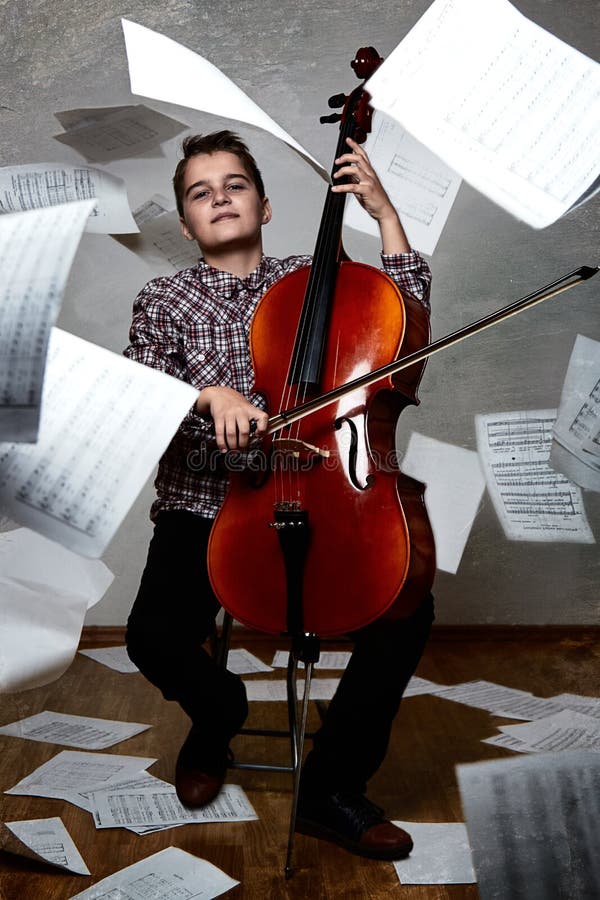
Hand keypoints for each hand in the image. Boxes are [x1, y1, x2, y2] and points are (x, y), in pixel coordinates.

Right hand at [195, 386, 267, 451]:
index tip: (258, 435)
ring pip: (231, 434)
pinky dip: (222, 443)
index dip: (262, 429)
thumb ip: (254, 421)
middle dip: (243, 444)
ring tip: (233, 449)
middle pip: (244, 431)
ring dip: (232, 445)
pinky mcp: (219, 416)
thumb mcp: (248, 408)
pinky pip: (220, 433)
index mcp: (251, 410)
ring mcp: (229, 414)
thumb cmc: (236, 404)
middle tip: (242, 448)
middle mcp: (241, 411)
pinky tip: (224, 448)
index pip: (262, 418)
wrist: (220, 394)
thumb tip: (257, 437)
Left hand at [331, 137, 410, 253]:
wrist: (384, 210)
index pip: (363, 154)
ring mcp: (369, 182)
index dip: (355, 146)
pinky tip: (335, 189)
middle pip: (358, 158)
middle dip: (346, 157)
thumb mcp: (364, 186)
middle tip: (337, 161)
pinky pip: (352, 187)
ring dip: (343, 170)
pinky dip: (341, 187)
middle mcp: (370, 174)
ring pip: (355, 169)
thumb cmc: (375, 199)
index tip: (348, 140)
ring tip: (336, 175)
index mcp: (370, 172)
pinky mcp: (366, 191)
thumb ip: (356, 179)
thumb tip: (346, 175)